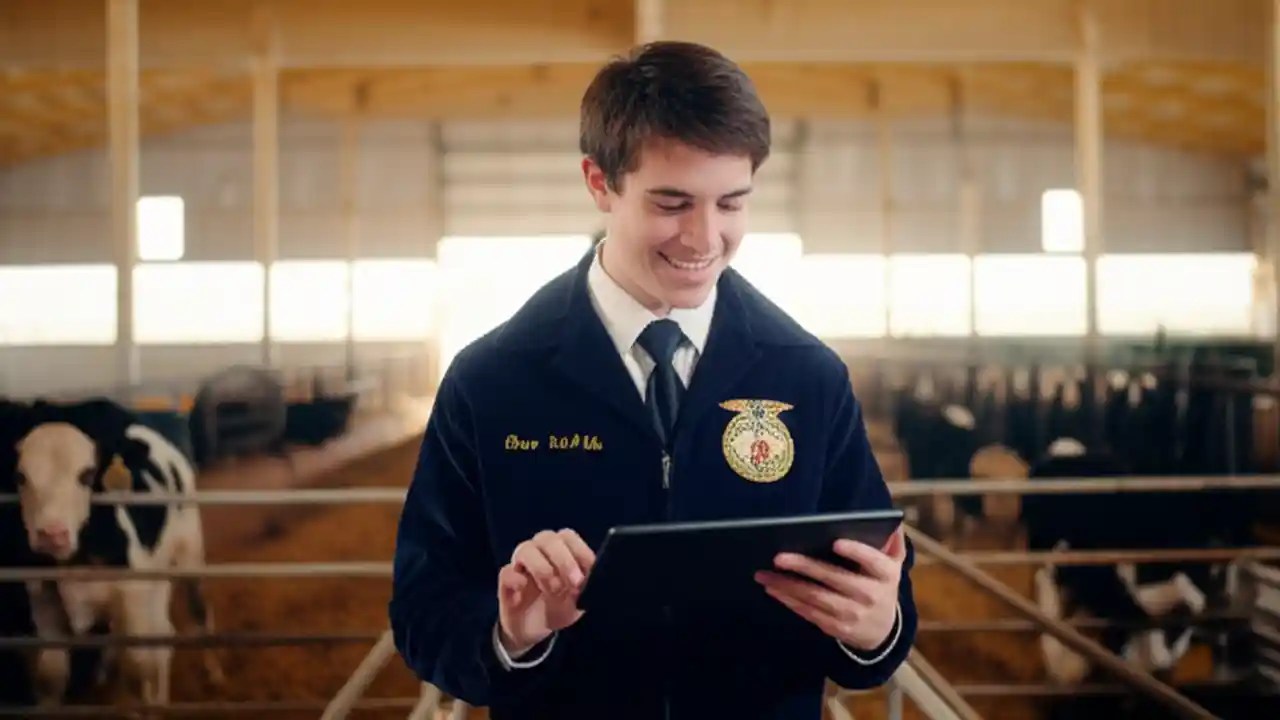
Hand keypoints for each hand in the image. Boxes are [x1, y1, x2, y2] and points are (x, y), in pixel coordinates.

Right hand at [497, 529, 594, 656]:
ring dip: (542, 568)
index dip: (580, 551)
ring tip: (553, 589)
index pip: (568, 537)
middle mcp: (539, 551)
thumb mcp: (578, 601)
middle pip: (548, 538)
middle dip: (564, 559)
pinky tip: (525, 590)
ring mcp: (520, 565)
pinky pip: (506, 572)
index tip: (590, 572)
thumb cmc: (560, 607)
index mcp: (560, 550)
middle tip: (574, 582)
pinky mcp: (506, 582)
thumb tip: (593, 579)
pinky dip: (516, 579)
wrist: (535, 632)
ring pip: (526, 549)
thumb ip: (586, 588)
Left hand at [755, 527, 905, 651]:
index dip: (856, 552)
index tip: (836, 542)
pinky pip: (809, 612)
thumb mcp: (893, 566)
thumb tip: (891, 522)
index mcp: (885, 575)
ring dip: (787, 585)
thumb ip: (892, 544)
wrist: (882, 631)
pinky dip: (789, 600)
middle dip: (804, 567)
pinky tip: (773, 589)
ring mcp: (852, 614)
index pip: (872, 561)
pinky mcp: (836, 627)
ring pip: (815, 597)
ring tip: (764, 574)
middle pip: (834, 578)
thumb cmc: (881, 586)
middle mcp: (869, 595)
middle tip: (779, 557)